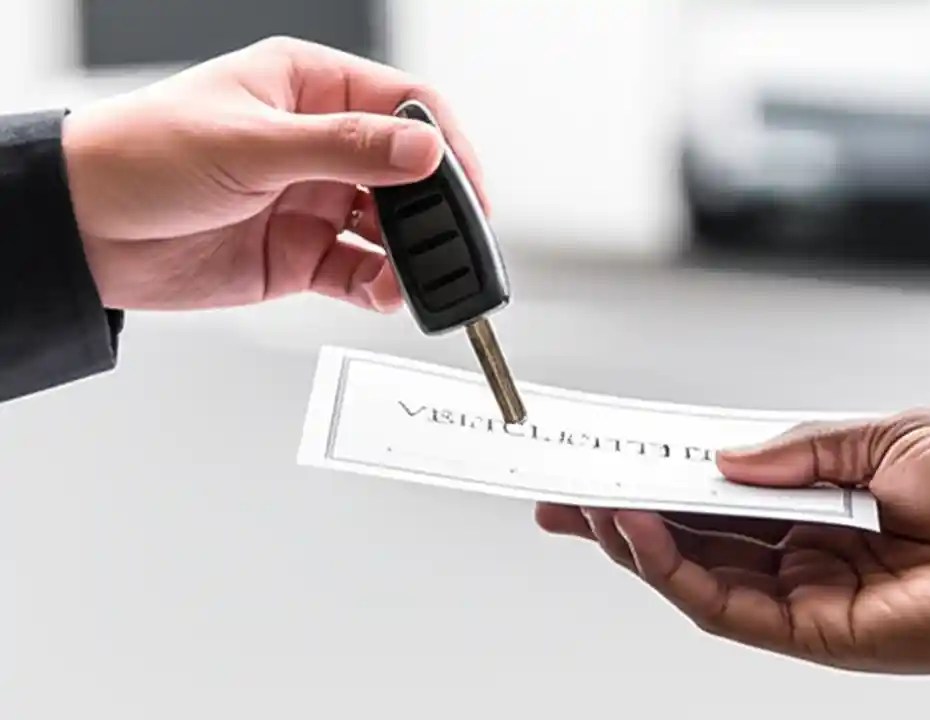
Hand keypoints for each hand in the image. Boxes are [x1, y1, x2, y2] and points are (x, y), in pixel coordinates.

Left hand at [62, 36, 488, 312]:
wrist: (79, 231)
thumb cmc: (139, 155)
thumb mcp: (251, 142)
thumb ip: (345, 148)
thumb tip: (425, 148)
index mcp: (309, 88)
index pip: (404, 104)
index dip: (444, 142)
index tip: (466, 184)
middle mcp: (319, 144)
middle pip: (408, 172)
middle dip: (435, 208)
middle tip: (455, 239)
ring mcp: (313, 202)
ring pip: (390, 228)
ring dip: (411, 254)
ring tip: (421, 275)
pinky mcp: (300, 255)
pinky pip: (361, 273)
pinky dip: (382, 286)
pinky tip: (388, 294)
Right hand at [536, 409, 929, 674]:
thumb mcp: (884, 435)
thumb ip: (795, 448)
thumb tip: (719, 458)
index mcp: (819, 504)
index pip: (717, 493)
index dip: (658, 475)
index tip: (604, 456)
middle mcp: (804, 554)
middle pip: (693, 535)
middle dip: (623, 511)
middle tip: (564, 484)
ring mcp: (806, 598)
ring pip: (695, 575)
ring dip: (633, 539)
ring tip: (587, 501)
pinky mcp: (816, 634)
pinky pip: (725, 605)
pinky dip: (672, 570)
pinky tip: (640, 529)